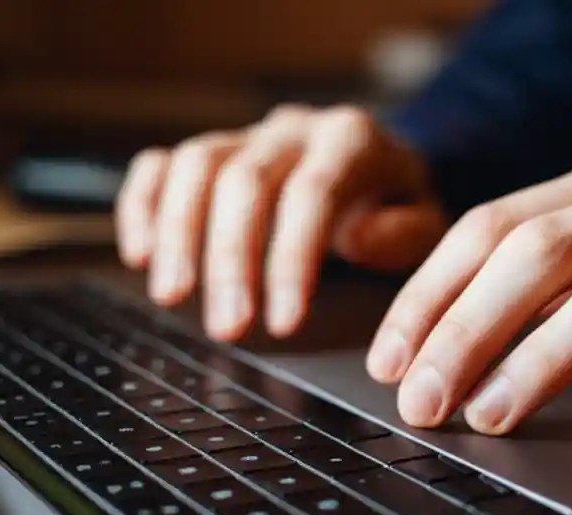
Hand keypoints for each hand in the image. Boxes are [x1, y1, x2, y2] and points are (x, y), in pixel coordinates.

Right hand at [115, 105, 444, 339]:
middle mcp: (292, 130)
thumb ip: (405, 233)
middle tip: (228, 328)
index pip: (311, 194)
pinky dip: (142, 205)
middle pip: (244, 181)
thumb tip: (359, 240)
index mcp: (351, 139)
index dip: (291, 260)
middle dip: (229, 258)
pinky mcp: (211, 151)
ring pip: (196, 166)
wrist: (379, 164)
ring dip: (177, 233)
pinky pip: (162, 163)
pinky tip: (141, 254)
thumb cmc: (399, 206)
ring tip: (173, 297)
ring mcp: (245, 136)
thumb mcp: (431, 224)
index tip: (283, 324)